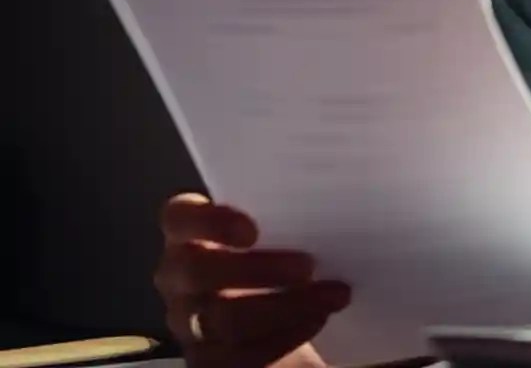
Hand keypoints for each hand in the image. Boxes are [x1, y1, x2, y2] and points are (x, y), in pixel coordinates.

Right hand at [154, 194, 349, 367]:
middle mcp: (180, 279)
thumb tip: (335, 195)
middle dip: (259, 268)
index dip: (208, 221)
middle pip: (198, 270)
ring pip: (223, 317)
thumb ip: (289, 216)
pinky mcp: (209, 361)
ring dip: (287, 305)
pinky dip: (285, 337)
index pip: (178, 218)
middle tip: (308, 265)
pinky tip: (316, 320)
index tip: (252, 229)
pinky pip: (239, 355)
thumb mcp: (282, 234)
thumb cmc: (285, 266)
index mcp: (190, 235)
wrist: (288, 324)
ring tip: (333, 294)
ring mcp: (189, 324)